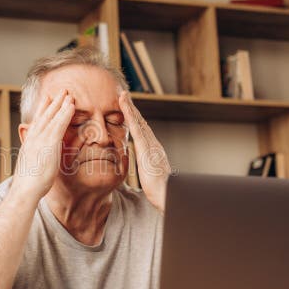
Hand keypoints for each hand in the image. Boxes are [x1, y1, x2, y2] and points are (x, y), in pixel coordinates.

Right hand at [11, 89, 74, 201]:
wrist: (25, 190)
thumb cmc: (28, 184)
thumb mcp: (31, 167)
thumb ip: (36, 158)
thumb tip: (38, 158)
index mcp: (29, 143)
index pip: (37, 121)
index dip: (43, 109)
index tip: (47, 99)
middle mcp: (33, 137)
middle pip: (44, 115)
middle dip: (52, 101)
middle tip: (60, 90)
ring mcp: (40, 139)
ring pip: (52, 116)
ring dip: (61, 103)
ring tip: (68, 93)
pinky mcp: (49, 143)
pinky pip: (59, 124)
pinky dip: (65, 113)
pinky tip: (71, 105)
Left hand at [118, 90, 171, 211]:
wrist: (167, 194)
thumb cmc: (159, 190)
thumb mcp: (151, 177)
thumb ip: (147, 170)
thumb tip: (145, 171)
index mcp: (153, 150)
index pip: (142, 131)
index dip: (136, 119)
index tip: (129, 110)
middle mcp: (153, 143)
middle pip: (141, 122)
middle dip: (133, 108)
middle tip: (124, 95)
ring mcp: (150, 143)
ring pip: (138, 120)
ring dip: (130, 106)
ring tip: (122, 95)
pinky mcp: (145, 146)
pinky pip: (135, 126)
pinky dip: (130, 114)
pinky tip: (124, 105)